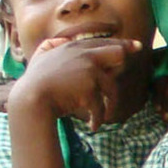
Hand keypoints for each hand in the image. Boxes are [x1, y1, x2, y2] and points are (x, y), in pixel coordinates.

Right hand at [10, 37, 136, 130]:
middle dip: (125, 59)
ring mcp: (89, 71)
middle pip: (117, 53)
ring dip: (109, 105)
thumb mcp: (40, 58)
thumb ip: (50, 47)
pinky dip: (97, 119)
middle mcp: (84, 56)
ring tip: (102, 116)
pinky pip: (101, 107)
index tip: (136, 46)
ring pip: (112, 88)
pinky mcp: (90, 88)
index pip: (103, 43)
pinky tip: (93, 126)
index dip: (122, 44)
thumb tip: (60, 40)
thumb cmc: (34, 83)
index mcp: (74, 48)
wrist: (31, 100)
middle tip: (136, 57)